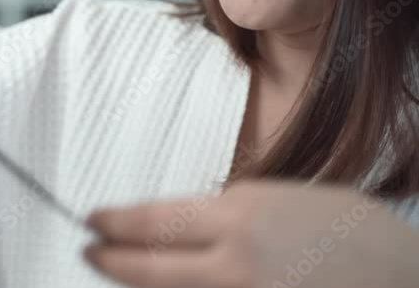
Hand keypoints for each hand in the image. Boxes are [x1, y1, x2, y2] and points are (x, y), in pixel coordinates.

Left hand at [84, 180, 418, 287]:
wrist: (405, 279)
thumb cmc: (353, 234)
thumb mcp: (280, 200)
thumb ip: (227, 213)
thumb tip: (181, 226)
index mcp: (240, 218)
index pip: (152, 222)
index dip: (114, 223)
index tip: (94, 222)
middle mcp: (235, 265)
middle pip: (147, 269)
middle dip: (110, 261)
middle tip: (92, 253)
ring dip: (141, 286)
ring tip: (124, 273)